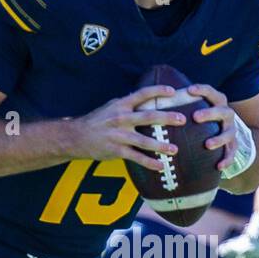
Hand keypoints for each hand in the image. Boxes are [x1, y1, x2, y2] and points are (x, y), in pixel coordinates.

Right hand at [70, 85, 186, 171]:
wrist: (76, 137)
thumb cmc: (97, 121)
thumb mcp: (110, 106)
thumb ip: (127, 103)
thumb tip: (146, 98)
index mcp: (121, 105)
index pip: (142, 94)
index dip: (157, 91)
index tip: (172, 91)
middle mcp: (121, 118)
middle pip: (148, 117)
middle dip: (166, 118)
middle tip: (182, 119)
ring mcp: (119, 135)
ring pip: (144, 141)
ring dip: (161, 146)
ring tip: (175, 150)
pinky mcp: (116, 150)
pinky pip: (136, 158)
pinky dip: (149, 163)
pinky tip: (160, 166)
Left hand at [188, 84, 238, 171]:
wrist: (221, 131)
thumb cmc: (199, 117)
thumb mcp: (193, 107)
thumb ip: (180, 103)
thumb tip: (154, 98)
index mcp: (217, 102)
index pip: (211, 93)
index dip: (202, 90)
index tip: (189, 90)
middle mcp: (226, 115)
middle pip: (222, 112)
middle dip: (210, 114)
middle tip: (195, 117)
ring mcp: (231, 130)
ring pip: (229, 133)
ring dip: (219, 139)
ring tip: (207, 145)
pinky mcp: (232, 145)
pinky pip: (232, 153)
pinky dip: (227, 159)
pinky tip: (219, 167)